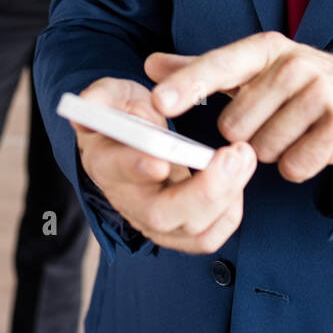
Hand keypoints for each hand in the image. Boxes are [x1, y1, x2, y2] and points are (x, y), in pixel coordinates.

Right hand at [69, 77, 255, 254]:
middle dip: (204, 190)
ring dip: (226, 196)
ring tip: (245, 156)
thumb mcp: (111, 94)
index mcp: (105, 162)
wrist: (135, 138)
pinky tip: (238, 176)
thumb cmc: (124, 113)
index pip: (116, 171)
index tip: (162, 159)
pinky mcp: (179, 231)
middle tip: (236, 153)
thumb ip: (101, 96)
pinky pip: (208, 238)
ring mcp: (155, 222)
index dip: (136, 166)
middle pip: (162, 215)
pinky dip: (230, 211)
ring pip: (193, 231)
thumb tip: (88, 104)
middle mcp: (128, 201)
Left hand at [145, 33, 332, 182]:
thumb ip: (203, 70)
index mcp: (267, 49)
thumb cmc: (301, 87)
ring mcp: (321, 94)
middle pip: (234, 125)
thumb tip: (151, 65)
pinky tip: (312, 149)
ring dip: (272, 152)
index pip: (219, 65)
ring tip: (296, 133)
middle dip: (246, 136)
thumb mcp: (256, 70)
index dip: (188, 85)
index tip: (158, 101)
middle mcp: (294, 65)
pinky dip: (296, 166)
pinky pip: (293, 166)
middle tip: (274, 122)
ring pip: (262, 150)